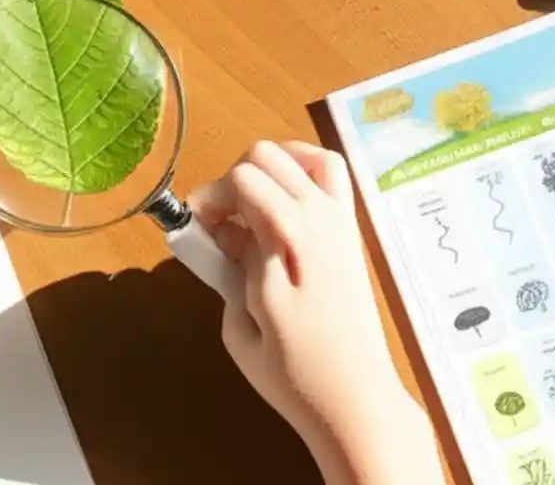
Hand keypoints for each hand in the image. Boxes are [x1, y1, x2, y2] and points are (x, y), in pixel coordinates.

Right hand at [191, 141, 417, 441]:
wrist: (356, 399)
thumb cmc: (294, 374)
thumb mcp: (242, 327)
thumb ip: (230, 268)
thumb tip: (224, 234)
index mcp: (292, 237)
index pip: (241, 179)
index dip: (211, 199)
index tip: (198, 233)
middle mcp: (322, 217)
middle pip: (267, 155)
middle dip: (232, 180)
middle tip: (218, 226)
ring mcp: (341, 222)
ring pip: (302, 155)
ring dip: (267, 170)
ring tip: (247, 208)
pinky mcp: (349, 234)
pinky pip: (330, 177)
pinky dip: (301, 173)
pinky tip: (279, 206)